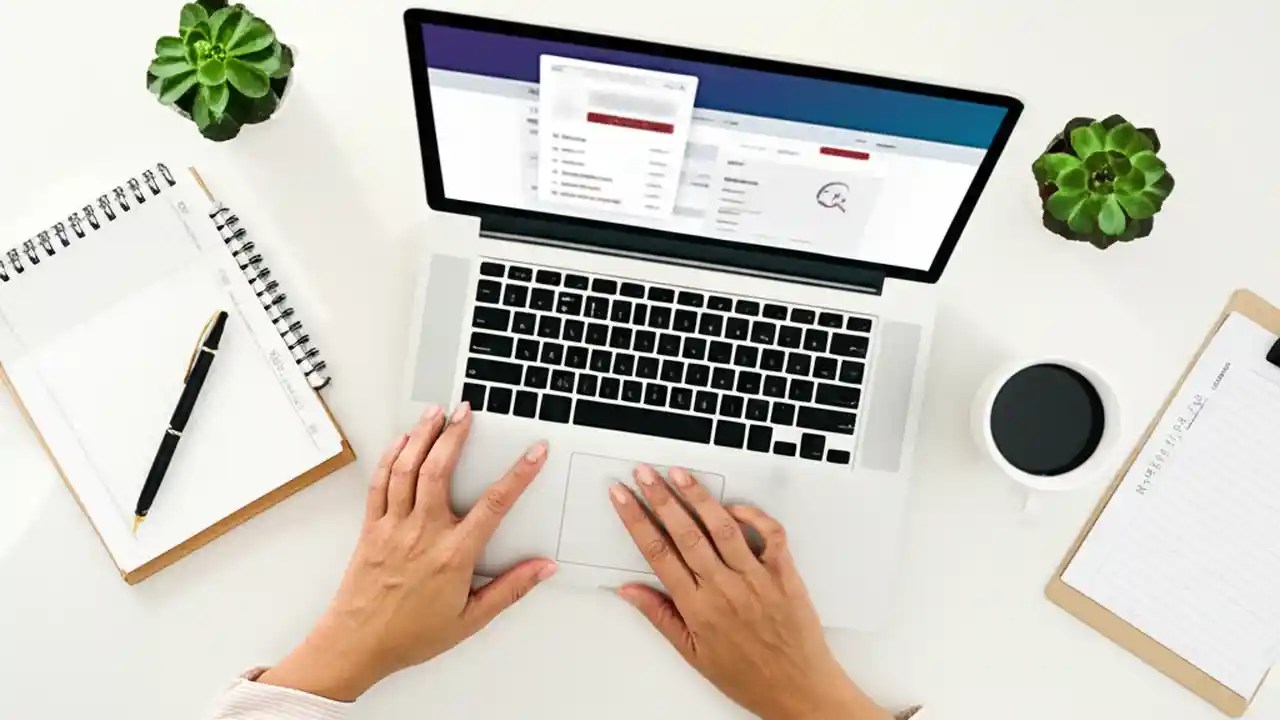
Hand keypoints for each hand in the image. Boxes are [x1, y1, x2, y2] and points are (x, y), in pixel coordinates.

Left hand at [259, 403, 555, 700]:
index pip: (495, 504)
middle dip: (456, 434)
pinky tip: (401, 442)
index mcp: (454, 555)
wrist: (356, 645)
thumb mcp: (471, 619)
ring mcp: (393, 527)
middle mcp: (423, 533)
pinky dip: (391, 457)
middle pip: (441, 469)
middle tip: (467, 411)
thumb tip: (542, 568)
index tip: (534, 452)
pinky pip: (380, 483)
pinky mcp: (370, 528)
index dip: (520, 473)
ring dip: (423, 436)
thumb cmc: (410, 635)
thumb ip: (511, 589)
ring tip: (435, 413)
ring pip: (408, 469)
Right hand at [610, 465, 889, 719]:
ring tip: (680, 474)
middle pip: (684, 533)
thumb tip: (629, 590)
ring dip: (698, 497)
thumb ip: (660, 616)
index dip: (635, 519)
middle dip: (660, 498)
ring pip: (722, 528)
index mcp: (697, 608)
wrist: (798, 690)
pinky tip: (734, 506)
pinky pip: (770, 536)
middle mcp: (724, 589)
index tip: (622, 497)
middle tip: (644, 473)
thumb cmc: (748, 675)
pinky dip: (753, 516)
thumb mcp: (693, 653)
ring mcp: (756, 579)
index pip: (657, 553)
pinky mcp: (785, 575)